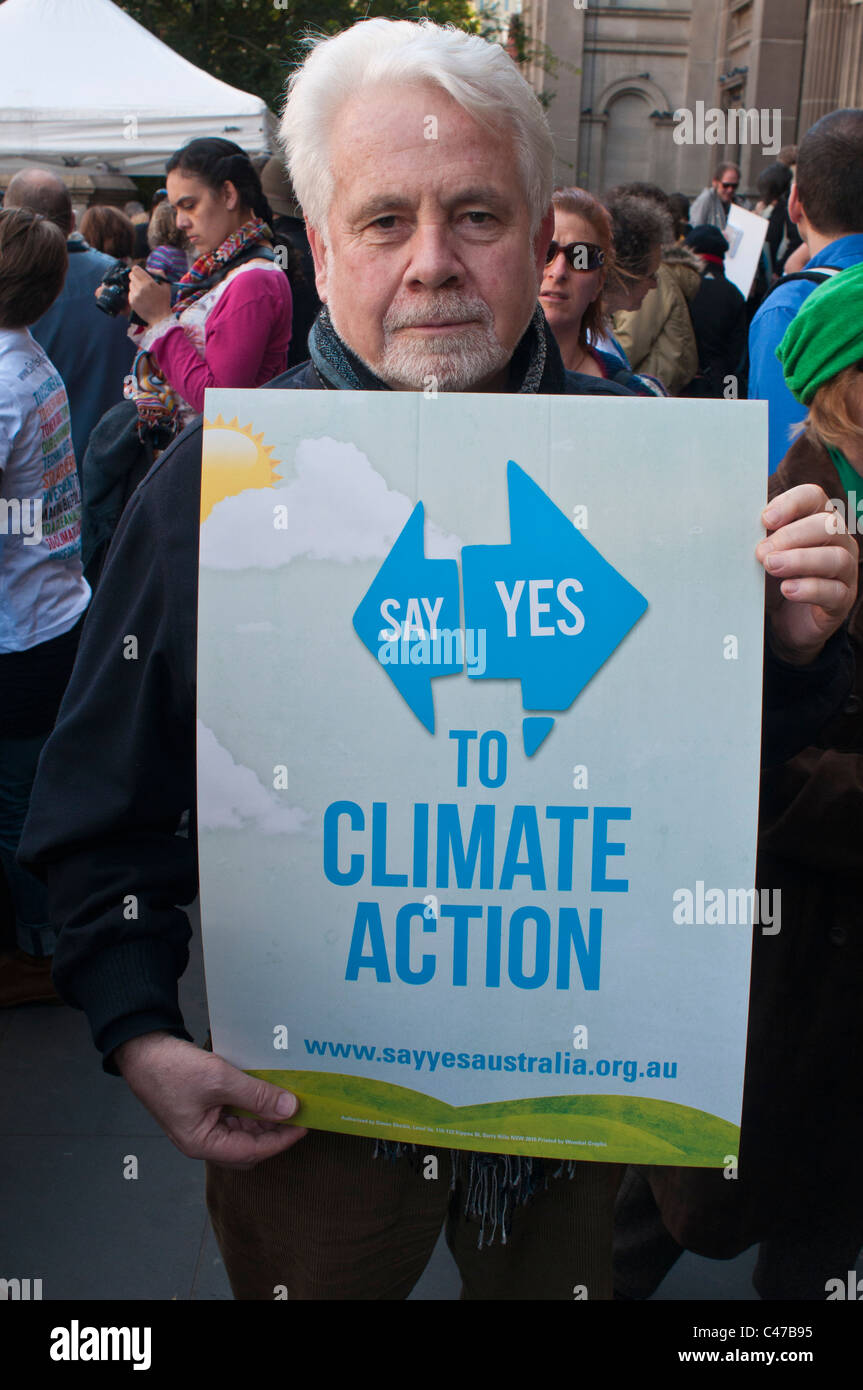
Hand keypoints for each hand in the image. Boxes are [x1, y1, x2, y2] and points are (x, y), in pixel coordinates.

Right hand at [114, 1031, 306, 1168]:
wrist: (142, 1049)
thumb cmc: (171, 1069)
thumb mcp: (219, 1080)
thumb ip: (256, 1096)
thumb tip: (289, 1108)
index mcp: (201, 1144)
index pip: (251, 1151)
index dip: (281, 1140)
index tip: (304, 1127)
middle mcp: (202, 1140)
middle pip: (248, 1146)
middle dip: (273, 1132)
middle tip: (298, 1114)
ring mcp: (201, 1125)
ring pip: (242, 1130)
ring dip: (263, 1117)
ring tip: (285, 1101)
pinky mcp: (202, 1110)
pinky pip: (233, 1115)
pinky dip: (250, 1106)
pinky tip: (263, 1092)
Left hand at [128, 267, 172, 325]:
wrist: (160, 318)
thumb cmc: (164, 301)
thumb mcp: (166, 285)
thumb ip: (160, 273)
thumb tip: (149, 269)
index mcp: (149, 283)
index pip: (135, 270)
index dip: (137, 270)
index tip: (139, 272)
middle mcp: (141, 288)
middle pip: (131, 276)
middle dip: (135, 277)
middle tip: (140, 281)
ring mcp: (135, 295)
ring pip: (130, 284)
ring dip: (135, 285)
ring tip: (142, 291)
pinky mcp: (132, 302)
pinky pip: (130, 293)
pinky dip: (134, 293)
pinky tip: (141, 298)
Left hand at [758, 483, 858, 664]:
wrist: (785, 621)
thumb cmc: (775, 578)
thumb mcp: (764, 554)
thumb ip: (758, 538)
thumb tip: (735, 527)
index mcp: (818, 520)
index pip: (813, 497)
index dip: (790, 504)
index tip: (765, 520)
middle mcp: (839, 541)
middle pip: (827, 525)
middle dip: (792, 536)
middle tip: (762, 552)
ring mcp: (845, 571)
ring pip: (836, 558)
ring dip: (800, 560)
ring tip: (772, 567)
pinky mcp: (842, 600)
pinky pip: (834, 591)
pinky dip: (809, 589)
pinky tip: (788, 590)